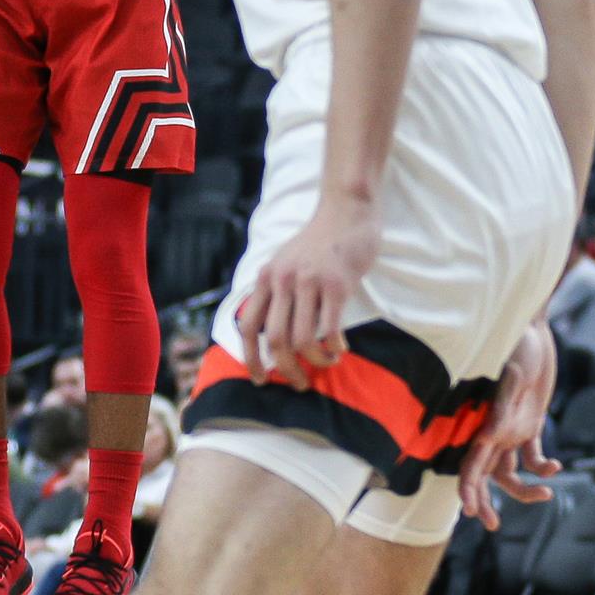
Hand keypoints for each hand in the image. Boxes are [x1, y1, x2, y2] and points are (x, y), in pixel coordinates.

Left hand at [237, 193, 380, 383]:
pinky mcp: (337, 284)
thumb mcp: (285, 262)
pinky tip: (340, 350)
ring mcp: (310, 281)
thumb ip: (276, 291)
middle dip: (286, 369)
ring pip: (302, 339)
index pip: (248, 326)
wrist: (346, 211)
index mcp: (266, 277)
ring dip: (314, 362)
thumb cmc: (319, 243)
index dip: (250, 358)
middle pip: (275, 340)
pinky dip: (333, 348)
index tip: (259, 379)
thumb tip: (271, 336)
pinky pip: (330, 328)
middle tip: (300, 383)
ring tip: (326, 364)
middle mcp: (283, 280)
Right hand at [460, 327, 560, 528]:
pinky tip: (555, 468)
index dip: (467, 488)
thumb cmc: (517, 347)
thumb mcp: (511, 375)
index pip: (469, 463)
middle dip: (486, 501)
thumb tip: (491, 436)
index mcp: (484, 423)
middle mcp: (494, 431)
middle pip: (484, 475)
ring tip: (545, 497)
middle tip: (492, 525)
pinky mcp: (531, 422)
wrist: (532, 330)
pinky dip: (542, 466)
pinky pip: (532, 454)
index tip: (470, 512)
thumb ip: (500, 406)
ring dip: (523, 489)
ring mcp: (512, 429)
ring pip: (510, 471)